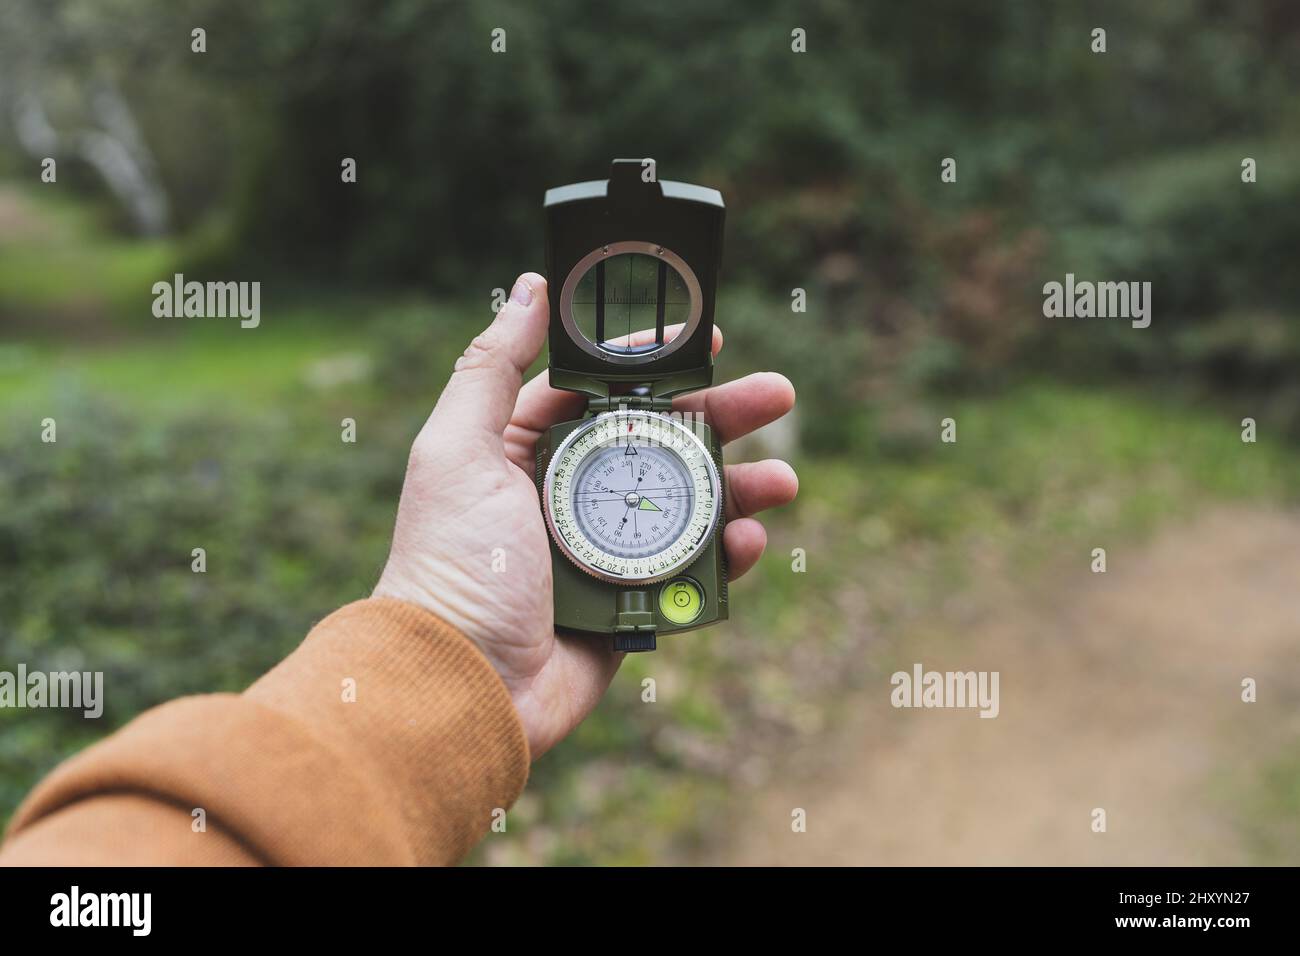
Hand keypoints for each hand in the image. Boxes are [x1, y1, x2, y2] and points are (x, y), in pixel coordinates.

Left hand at [373, 273, 797, 756]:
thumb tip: (531, 287)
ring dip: (740, 487)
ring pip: (690, 505)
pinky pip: (691, 573)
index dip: (659, 363)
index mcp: (531, 450)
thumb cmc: (451, 563)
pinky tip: (747, 542)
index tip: (707, 337)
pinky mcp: (631, 605)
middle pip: (664, 441)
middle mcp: (573, 495)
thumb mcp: (457, 449)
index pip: (606, 391)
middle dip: (724, 416)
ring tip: (783, 481)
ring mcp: (607, 551)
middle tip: (780, 395)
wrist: (458, 685)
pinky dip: (724, 557)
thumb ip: (492, 367)